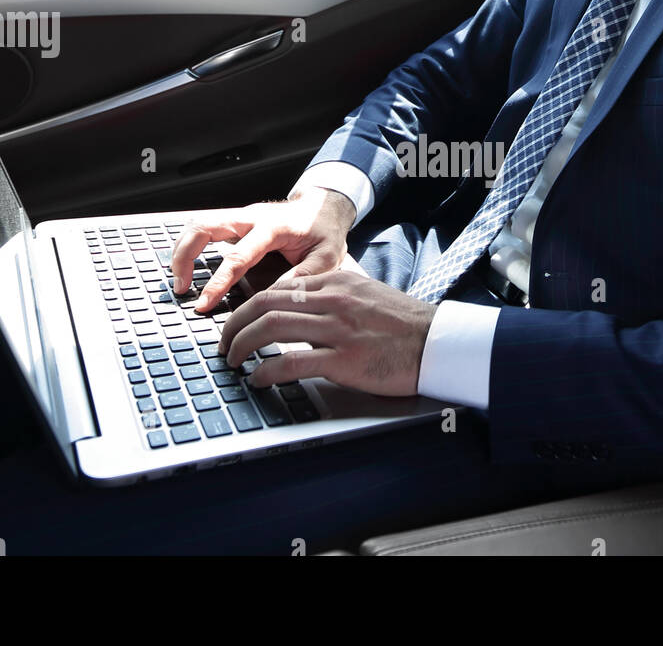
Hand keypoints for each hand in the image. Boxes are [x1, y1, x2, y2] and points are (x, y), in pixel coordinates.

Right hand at [170, 187, 355, 310]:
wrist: (324, 207)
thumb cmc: (325, 232)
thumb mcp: (328, 257)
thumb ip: (305, 277)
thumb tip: (276, 299)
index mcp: (273, 227)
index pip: (237, 257)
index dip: (217, 282)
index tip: (203, 303)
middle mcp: (251, 217)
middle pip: (204, 227)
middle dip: (184, 256)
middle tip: (180, 288)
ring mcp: (240, 216)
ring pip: (198, 223)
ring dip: (181, 250)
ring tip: (179, 280)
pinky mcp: (235, 221)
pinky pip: (204, 227)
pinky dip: (188, 245)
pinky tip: (185, 266)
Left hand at [220, 271, 436, 396]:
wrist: (438, 343)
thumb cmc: (406, 325)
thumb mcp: (366, 296)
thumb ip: (334, 298)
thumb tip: (301, 309)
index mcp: (337, 282)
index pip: (279, 288)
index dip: (250, 306)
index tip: (239, 322)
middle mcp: (333, 300)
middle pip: (265, 304)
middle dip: (234, 324)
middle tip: (224, 342)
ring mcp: (337, 330)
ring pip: (271, 328)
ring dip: (242, 345)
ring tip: (233, 360)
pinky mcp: (344, 360)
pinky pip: (292, 362)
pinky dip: (267, 371)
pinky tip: (258, 379)